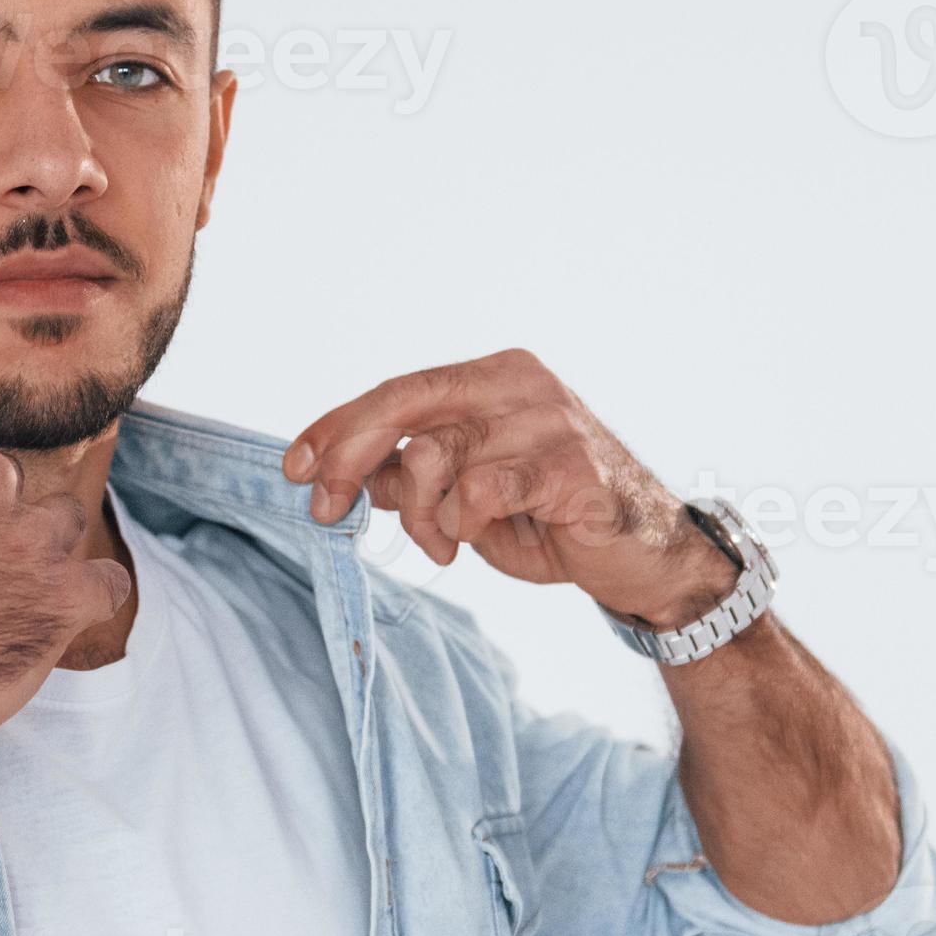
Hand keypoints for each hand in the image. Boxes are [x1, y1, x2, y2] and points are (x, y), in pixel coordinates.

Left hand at [283, 348, 734, 628]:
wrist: (643, 558)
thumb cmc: (552, 519)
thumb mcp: (468, 494)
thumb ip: (416, 474)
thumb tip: (350, 474)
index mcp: (495, 376)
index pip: (400, 390)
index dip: (340, 425)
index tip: (292, 465)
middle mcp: (521, 384)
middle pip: (406, 404)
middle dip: (348, 457)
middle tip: (321, 507)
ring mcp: (550, 421)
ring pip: (436, 456)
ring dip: (422, 514)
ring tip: (442, 543)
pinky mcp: (571, 468)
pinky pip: (481, 491)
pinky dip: (461, 522)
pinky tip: (472, 540)